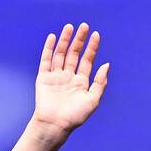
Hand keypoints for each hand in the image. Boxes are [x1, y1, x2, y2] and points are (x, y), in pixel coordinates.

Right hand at [32, 22, 108, 137]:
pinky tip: (53, 37)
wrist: (55, 125)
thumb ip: (100, 82)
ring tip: (69, 27)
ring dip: (65, 40)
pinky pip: (46, 60)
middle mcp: (68, 77)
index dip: (91, 47)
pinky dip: (49, 48)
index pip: (87, 60)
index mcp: (81, 82)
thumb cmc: (75, 116)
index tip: (96, 35)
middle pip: (74, 54)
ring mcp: (56, 76)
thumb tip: (107, 64)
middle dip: (79, 40)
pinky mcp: (43, 78)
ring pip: (60, 54)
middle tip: (84, 26)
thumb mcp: (93, 100)